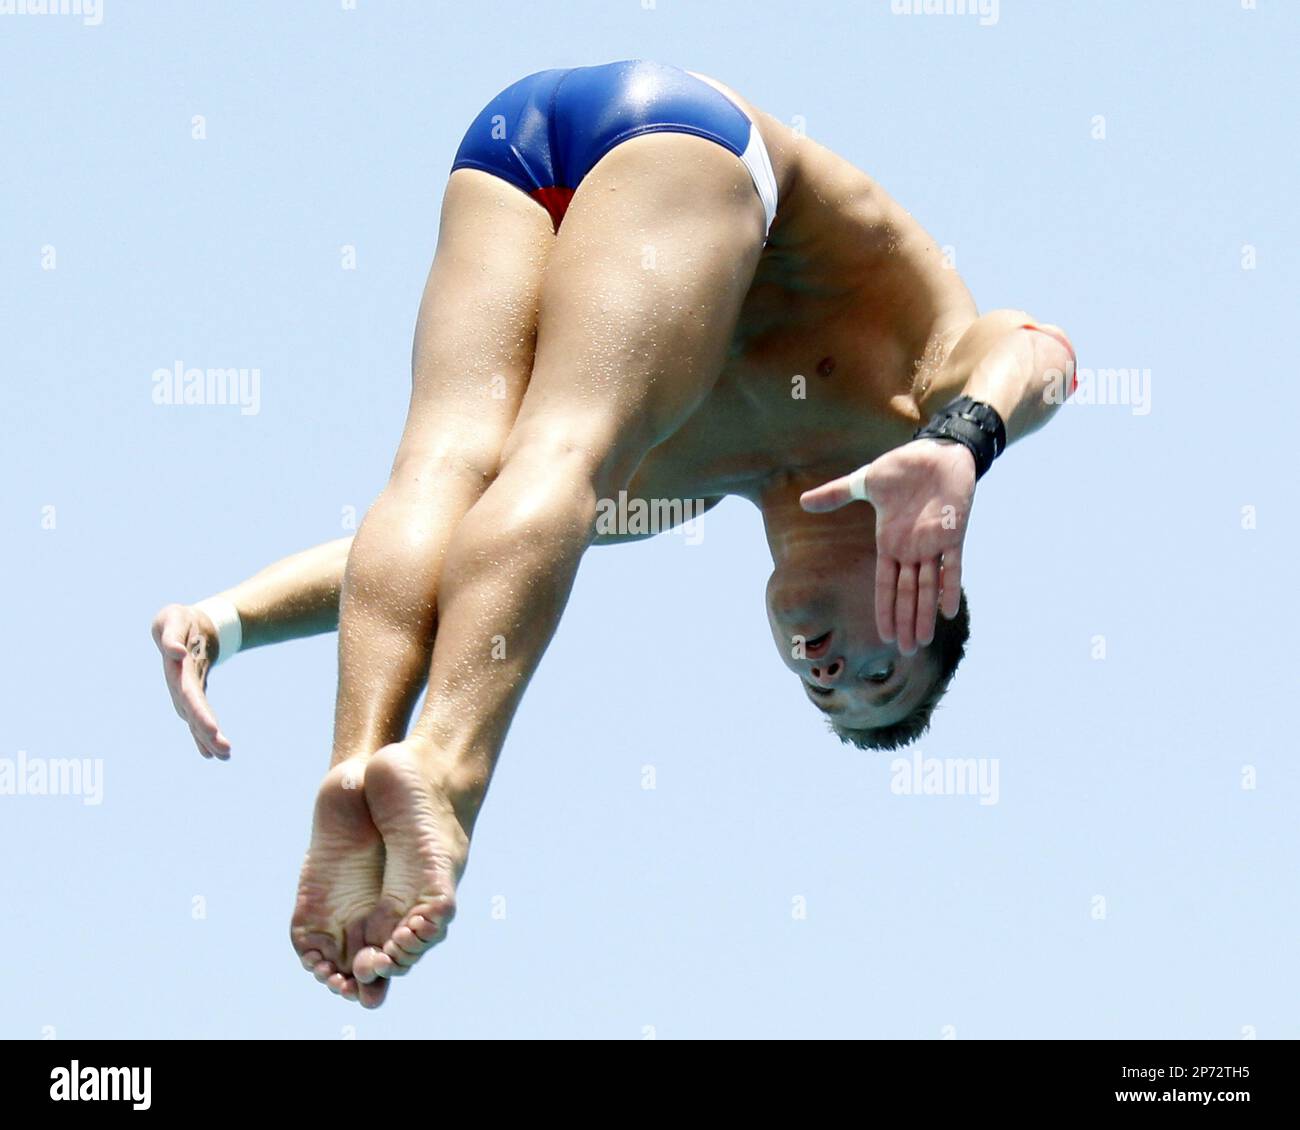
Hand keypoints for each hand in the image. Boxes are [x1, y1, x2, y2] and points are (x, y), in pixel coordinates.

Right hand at [151, 603, 231, 758]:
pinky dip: (202, 734)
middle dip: (206, 732)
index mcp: (176, 670)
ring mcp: (184, 691)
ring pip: (195, 719)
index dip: (199, 712)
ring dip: (207, 738)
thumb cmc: (180, 620)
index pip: (189, 695)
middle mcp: (179, 685)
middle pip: (193, 712)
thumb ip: (171, 637)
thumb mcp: (173, 619)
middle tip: (224, 751)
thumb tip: (175, 653)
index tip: (211, 730)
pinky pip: (198, 716)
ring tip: (225, 755)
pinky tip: (213, 753)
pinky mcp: (192, 692)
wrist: (187, 623)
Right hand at [800, 439, 975, 653]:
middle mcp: (911, 549)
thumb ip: (836, 494)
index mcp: (889, 541)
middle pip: (906, 593)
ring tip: (922, 641)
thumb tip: (803, 501)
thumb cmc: (902, 466)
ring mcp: (933, 543)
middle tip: (904, 652)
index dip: (884, 609)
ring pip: (926, 587)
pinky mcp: (954, 533)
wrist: (937, 450)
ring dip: (924, 614)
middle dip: (905, 621)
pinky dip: (950, 587)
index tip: (883, 635)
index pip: (885, 584)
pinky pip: (953, 566)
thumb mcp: (864, 481)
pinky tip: (948, 611)